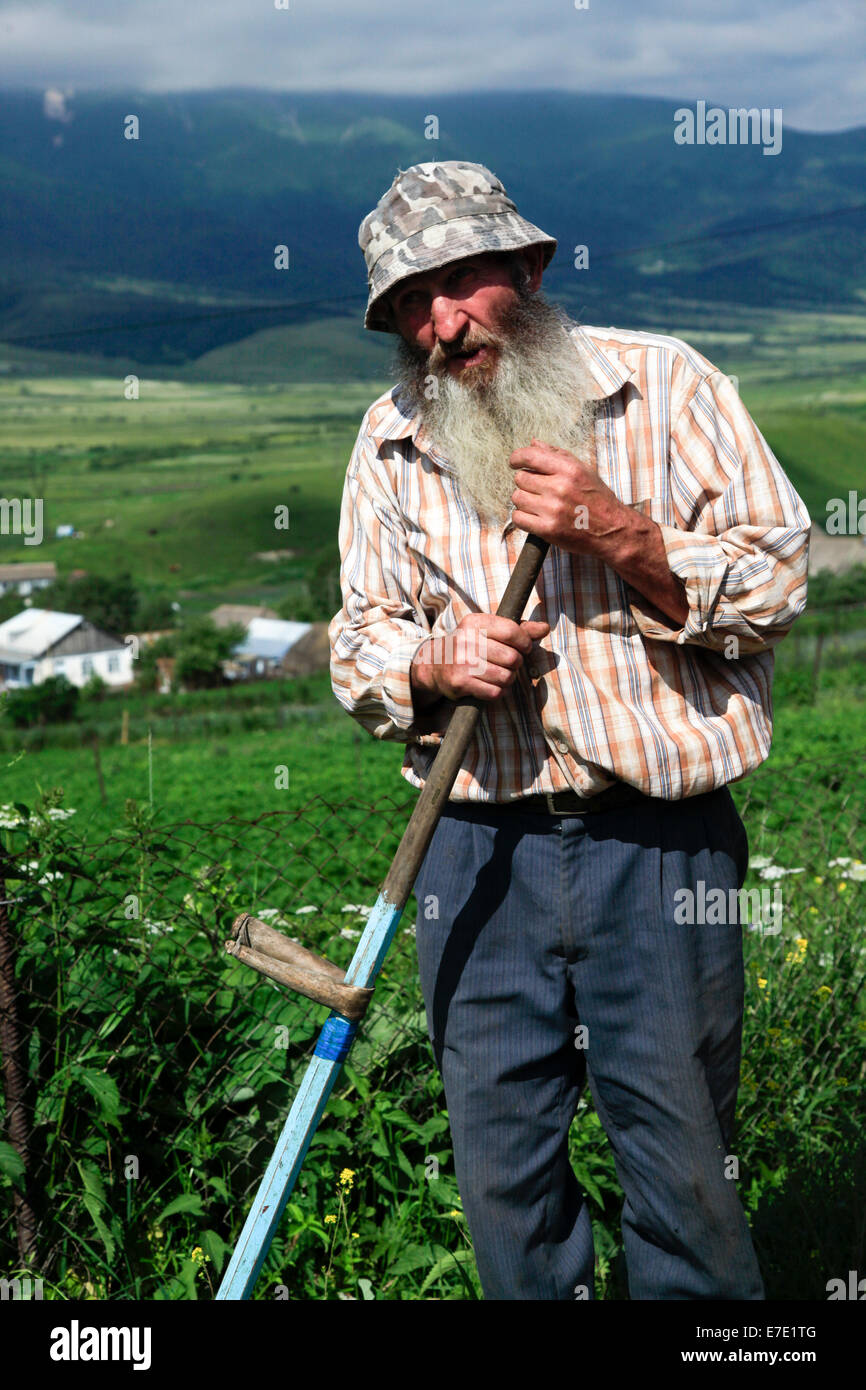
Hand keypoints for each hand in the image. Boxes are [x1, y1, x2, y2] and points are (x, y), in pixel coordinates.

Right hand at [411, 612, 549, 703]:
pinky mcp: (460, 682)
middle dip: (516, 664)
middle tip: (508, 665)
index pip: (512, 631)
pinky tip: (492, 686)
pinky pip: (495, 692)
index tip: (524, 648)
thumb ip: (519, 629)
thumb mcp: (489, 630)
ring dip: (508, 680)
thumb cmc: (471, 645)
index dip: (525, 643)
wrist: (435, 664)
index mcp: (475, 623)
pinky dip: (499, 692)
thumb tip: (545, 628)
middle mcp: (466, 640)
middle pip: (512, 657)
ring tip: (499, 676)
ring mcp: (462, 662)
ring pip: (506, 677)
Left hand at [509, 439, 634, 557]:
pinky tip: (534, 516)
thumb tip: (533, 443)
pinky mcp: (548, 529)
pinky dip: (522, 517)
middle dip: (526, 482)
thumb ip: (557, 455)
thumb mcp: (584, 471)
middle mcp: (560, 488)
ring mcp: (552, 510)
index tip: (515, 462)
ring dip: (524, 500)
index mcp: (570, 469)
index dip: (517, 458)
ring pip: (517, 497)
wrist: (613, 531)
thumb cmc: (598, 499)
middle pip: (521, 478)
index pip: (530, 456)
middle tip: (537, 489)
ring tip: (538, 503)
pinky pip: (518, 518)